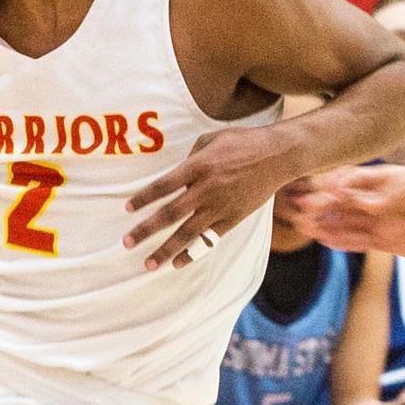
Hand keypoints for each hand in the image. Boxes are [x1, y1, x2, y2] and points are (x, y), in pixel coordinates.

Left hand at [125, 129, 288, 270]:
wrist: (278, 155)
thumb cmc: (243, 142)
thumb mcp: (211, 140)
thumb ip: (191, 158)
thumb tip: (177, 176)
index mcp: (198, 166)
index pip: (163, 186)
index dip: (144, 198)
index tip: (128, 209)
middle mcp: (206, 189)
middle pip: (169, 214)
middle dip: (146, 230)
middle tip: (127, 243)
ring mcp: (220, 206)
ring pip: (187, 233)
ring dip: (166, 250)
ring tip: (149, 264)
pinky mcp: (233, 218)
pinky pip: (209, 240)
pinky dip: (193, 252)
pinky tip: (178, 263)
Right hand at [286, 165, 404, 259]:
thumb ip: (388, 194)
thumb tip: (364, 203)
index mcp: (382, 180)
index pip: (348, 181)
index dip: (330, 185)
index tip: (315, 189)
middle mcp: (377, 201)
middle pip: (341, 203)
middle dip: (320, 205)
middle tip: (300, 209)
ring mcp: (381, 222)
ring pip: (346, 223)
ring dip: (325, 224)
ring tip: (303, 226)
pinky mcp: (387, 241)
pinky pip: (359, 241)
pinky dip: (342, 241)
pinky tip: (325, 241)